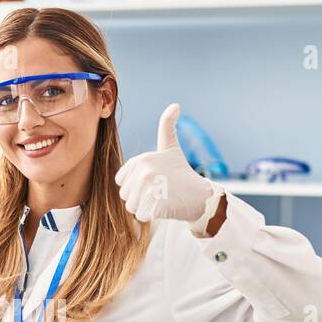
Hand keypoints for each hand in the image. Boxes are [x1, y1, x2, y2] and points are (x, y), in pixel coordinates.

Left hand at [115, 103, 218, 223]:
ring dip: (145, 208)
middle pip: (125, 195)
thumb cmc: (182, 174)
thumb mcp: (171, 148)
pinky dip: (152, 216)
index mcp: (142, 159)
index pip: (121, 181)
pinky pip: (142, 215)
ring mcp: (151, 186)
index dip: (135, 186)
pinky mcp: (156, 202)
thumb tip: (175, 105)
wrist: (200, 196)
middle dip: (140, 199)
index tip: (153, 181)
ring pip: (131, 207)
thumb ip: (167, 127)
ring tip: (162, 199)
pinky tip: (165, 207)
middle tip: (160, 192)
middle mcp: (144, 169)